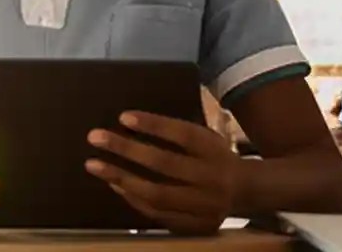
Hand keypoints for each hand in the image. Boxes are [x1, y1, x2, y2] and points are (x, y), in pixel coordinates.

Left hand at [86, 111, 239, 233]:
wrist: (247, 191)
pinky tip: (115, 184)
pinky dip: (133, 199)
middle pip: (166, 164)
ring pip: (158, 194)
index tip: (122, 116)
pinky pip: (159, 214)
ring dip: (122, 178)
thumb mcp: (204, 138)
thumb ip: (175, 133)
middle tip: (94, 137)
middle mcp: (213, 178)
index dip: (154, 124)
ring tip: (95, 165)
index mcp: (215, 150)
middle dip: (126, 150)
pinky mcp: (198, 225)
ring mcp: (206, 206)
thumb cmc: (213, 156)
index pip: (184, 134)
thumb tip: (126, 123)